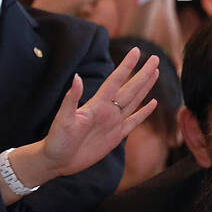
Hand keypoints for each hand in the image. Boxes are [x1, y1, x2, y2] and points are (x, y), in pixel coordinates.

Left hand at [38, 46, 161, 179]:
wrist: (57, 160)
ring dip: (145, 87)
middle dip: (143, 73)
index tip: (136, 51)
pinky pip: (134, 121)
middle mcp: (107, 110)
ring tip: (155, 73)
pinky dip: (144, 112)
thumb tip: (76, 77)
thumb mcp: (63, 119)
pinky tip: (152, 103)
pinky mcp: (117, 136)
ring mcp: (113, 122)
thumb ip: (71, 99)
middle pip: (130, 88)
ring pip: (134, 100)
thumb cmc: (57, 140)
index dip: (126, 66)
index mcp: (97, 105)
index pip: (115, 81)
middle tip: (155, 58)